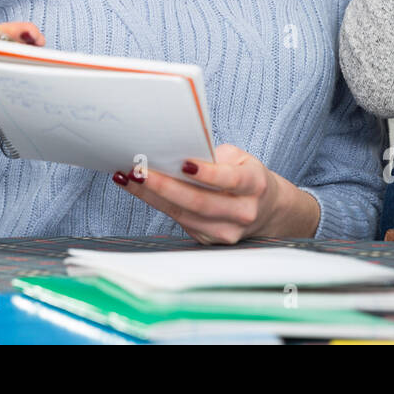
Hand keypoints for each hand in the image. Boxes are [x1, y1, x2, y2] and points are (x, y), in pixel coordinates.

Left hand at [112, 144, 319, 243]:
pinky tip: (137, 189)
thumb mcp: (240, 158)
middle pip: (199, 202)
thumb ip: (214, 156)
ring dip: (151, 195)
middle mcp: (242, 212)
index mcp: (254, 185)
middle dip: (164, 186)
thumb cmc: (246, 175)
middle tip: (138, 170)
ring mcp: (226, 231)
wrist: (266, 209)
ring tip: (128, 177)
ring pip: (183, 214)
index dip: (207, 174)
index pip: (230, 181)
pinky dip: (156, 203)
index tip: (184, 164)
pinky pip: (178, 221)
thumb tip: (176, 153)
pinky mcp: (209, 240)